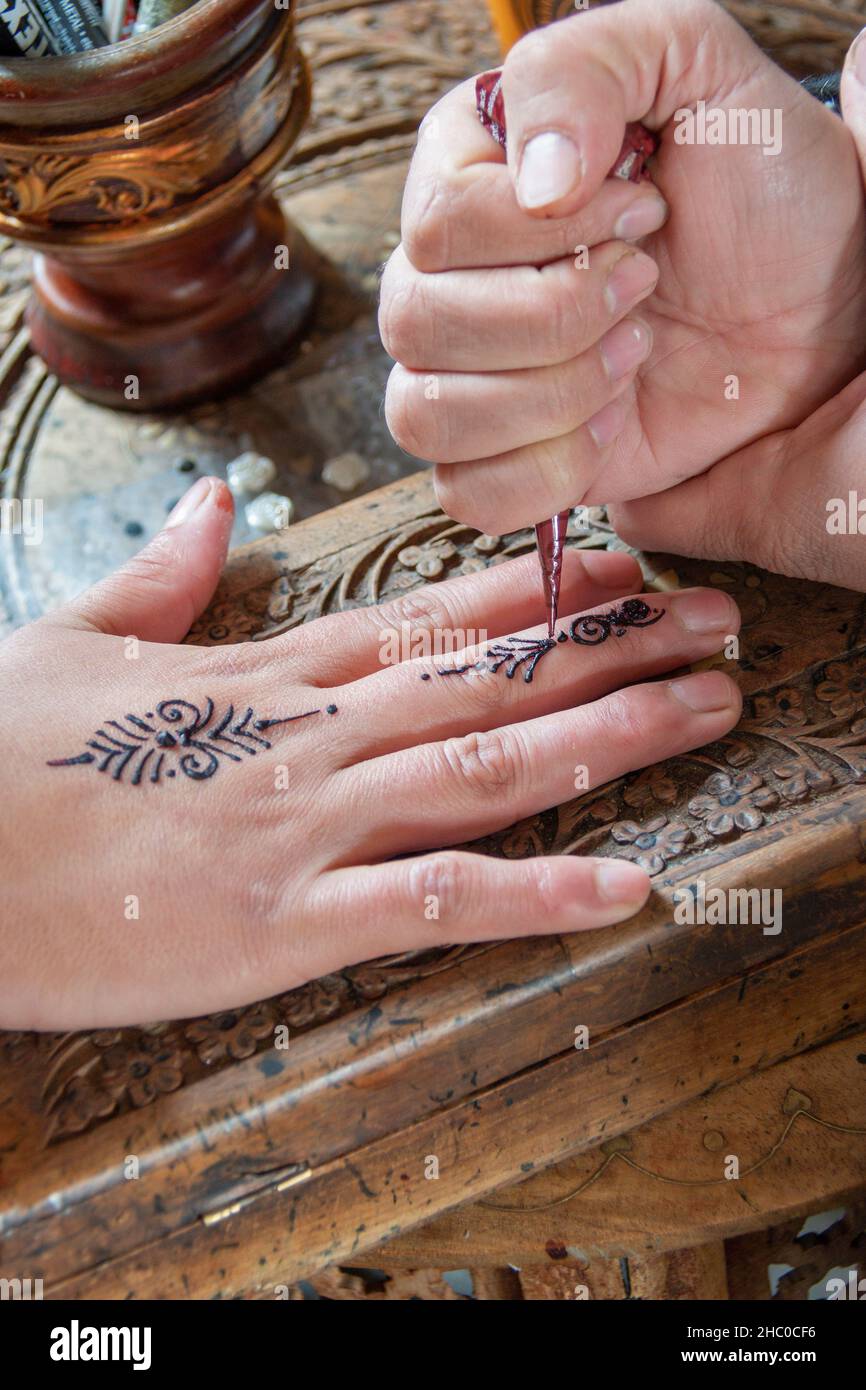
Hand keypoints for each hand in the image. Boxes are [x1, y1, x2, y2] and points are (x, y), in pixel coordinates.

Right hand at [1, 477, 740, 1029]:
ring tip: (709, 710)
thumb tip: (214, 506)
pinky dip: (535, 895)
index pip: (430, 618)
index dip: (539, 591)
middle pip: (488, 681)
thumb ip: (161, 577)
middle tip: (718, 624)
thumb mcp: (69, 641)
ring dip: (610, 738)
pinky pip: (432, 904)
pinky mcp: (280, 923)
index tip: (624, 566)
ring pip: (485, 768)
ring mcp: (302, 827)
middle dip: (613, 648)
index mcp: (265, 676)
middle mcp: (308, 738)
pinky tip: (626, 886)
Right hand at [380, 0, 865, 532]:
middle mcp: (456, 275)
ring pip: (425, 416)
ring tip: (635, 353)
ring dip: (546, 396)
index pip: (435, 222)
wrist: (825, 303)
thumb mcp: (696, 69)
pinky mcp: (509, 454)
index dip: (539, 234)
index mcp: (477, 171)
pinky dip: (543, 470)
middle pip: (416, 323)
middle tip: (646, 285)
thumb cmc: (766, 190)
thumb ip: (587, 70)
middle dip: (552, 316)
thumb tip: (533, 181)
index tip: (643, 211)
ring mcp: (476, 373)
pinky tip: (613, 422)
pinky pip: (465, 492)